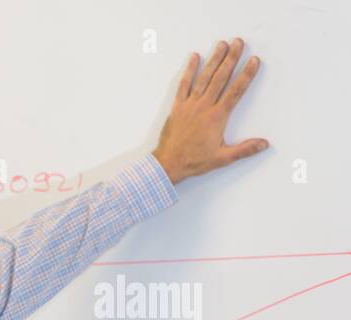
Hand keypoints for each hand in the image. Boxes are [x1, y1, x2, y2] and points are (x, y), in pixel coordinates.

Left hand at [151, 38, 267, 184]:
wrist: (167, 164)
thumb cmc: (194, 161)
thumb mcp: (222, 158)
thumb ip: (244, 149)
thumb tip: (264, 144)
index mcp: (217, 117)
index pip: (236, 91)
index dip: (246, 75)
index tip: (254, 60)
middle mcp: (204, 106)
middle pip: (221, 78)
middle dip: (231, 59)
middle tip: (239, 42)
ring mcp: (190, 105)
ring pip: (204, 77)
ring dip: (214, 60)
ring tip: (222, 44)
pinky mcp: (177, 107)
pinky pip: (183, 85)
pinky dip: (189, 71)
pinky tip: (194, 57)